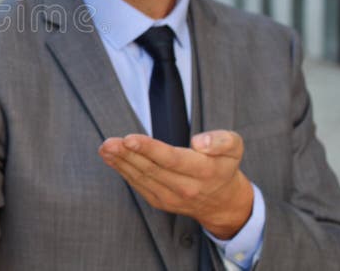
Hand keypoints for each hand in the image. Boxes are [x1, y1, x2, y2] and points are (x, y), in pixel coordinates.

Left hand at [98, 130, 253, 238]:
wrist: (223, 202)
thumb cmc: (224, 165)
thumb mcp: (234, 147)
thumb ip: (221, 140)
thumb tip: (199, 142)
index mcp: (203, 171)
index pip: (172, 159)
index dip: (149, 149)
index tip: (129, 139)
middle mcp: (186, 188)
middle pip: (151, 169)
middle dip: (127, 155)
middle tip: (109, 142)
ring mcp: (171, 197)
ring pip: (141, 178)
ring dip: (120, 162)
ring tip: (105, 148)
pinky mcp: (159, 201)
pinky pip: (138, 185)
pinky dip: (122, 171)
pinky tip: (111, 158)